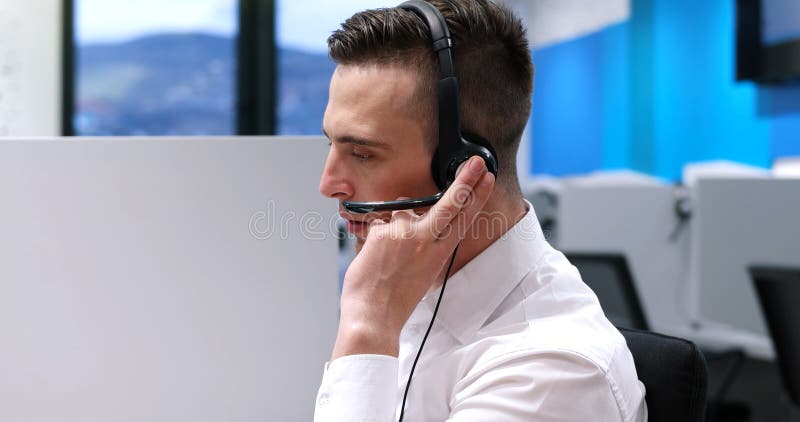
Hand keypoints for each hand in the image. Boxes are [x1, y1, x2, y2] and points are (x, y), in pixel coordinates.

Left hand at [331, 156, 494, 359]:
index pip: (463, 218)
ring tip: (388, 256)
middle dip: (466, 181)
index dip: (476, 195)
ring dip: (396, 225)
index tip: (486, 178)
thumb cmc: (394, 298)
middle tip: (476, 163)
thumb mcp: (421, 271)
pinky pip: (378, 223)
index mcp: (439, 253)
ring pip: (403, 212)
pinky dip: (375, 236)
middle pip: (450, 203)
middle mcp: (425, 241)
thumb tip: (413, 219)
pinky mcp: (382, 232)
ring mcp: (404, 234)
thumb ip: (423, 243)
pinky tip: (373, 258)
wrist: (373, 315)